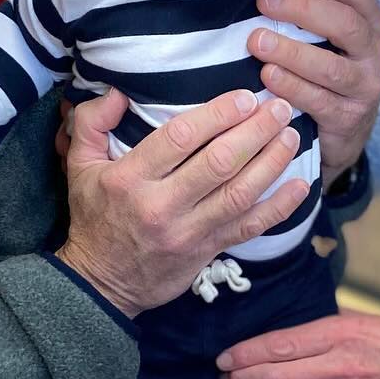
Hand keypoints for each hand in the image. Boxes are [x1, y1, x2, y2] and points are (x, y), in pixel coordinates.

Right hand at [56, 87, 308, 318]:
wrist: (100, 285)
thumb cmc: (94, 218)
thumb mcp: (79, 167)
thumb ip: (91, 123)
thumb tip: (118, 93)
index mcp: (130, 178)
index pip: (180, 138)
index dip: (218, 114)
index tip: (244, 96)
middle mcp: (162, 205)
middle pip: (220, 162)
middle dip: (256, 130)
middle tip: (279, 107)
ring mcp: (189, 232)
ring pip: (241, 193)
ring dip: (273, 161)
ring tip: (292, 135)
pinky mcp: (208, 251)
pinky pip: (251, 228)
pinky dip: (279, 207)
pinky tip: (300, 185)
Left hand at [248, 0, 379, 186]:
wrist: (343, 129)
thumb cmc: (324, 67)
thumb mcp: (326, 34)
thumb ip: (308, 6)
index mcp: (369, 22)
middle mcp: (373, 52)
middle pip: (346, 24)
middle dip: (303, 9)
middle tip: (265, 1)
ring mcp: (364, 87)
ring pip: (331, 66)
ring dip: (291, 51)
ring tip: (257, 40)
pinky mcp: (348, 118)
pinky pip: (319, 100)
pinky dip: (290, 86)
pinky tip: (267, 74)